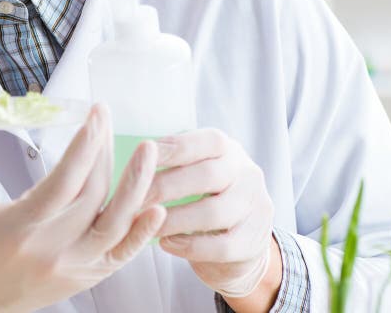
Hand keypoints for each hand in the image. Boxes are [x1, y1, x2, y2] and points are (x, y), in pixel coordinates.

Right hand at [0, 103, 166, 312]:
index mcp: (18, 226)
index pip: (61, 183)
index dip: (83, 147)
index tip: (96, 114)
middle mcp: (50, 249)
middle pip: (91, 195)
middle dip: (104, 151)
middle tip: (107, 116)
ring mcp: (73, 267)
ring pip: (115, 224)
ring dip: (136, 186)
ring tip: (149, 149)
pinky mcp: (87, 277)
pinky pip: (122, 255)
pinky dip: (142, 233)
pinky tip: (157, 206)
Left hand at [144, 128, 276, 300]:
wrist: (242, 239)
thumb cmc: (206, 195)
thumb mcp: (197, 169)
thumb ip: (176, 161)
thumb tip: (134, 158)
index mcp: (229, 149)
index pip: (205, 142)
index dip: (172, 149)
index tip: (140, 159)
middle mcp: (248, 173)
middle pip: (207, 176)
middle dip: (165, 187)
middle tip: (134, 199)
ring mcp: (256, 207)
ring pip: (213, 213)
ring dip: (173, 219)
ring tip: (147, 225)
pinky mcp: (255, 241)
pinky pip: (221, 246)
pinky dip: (189, 247)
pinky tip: (166, 244)